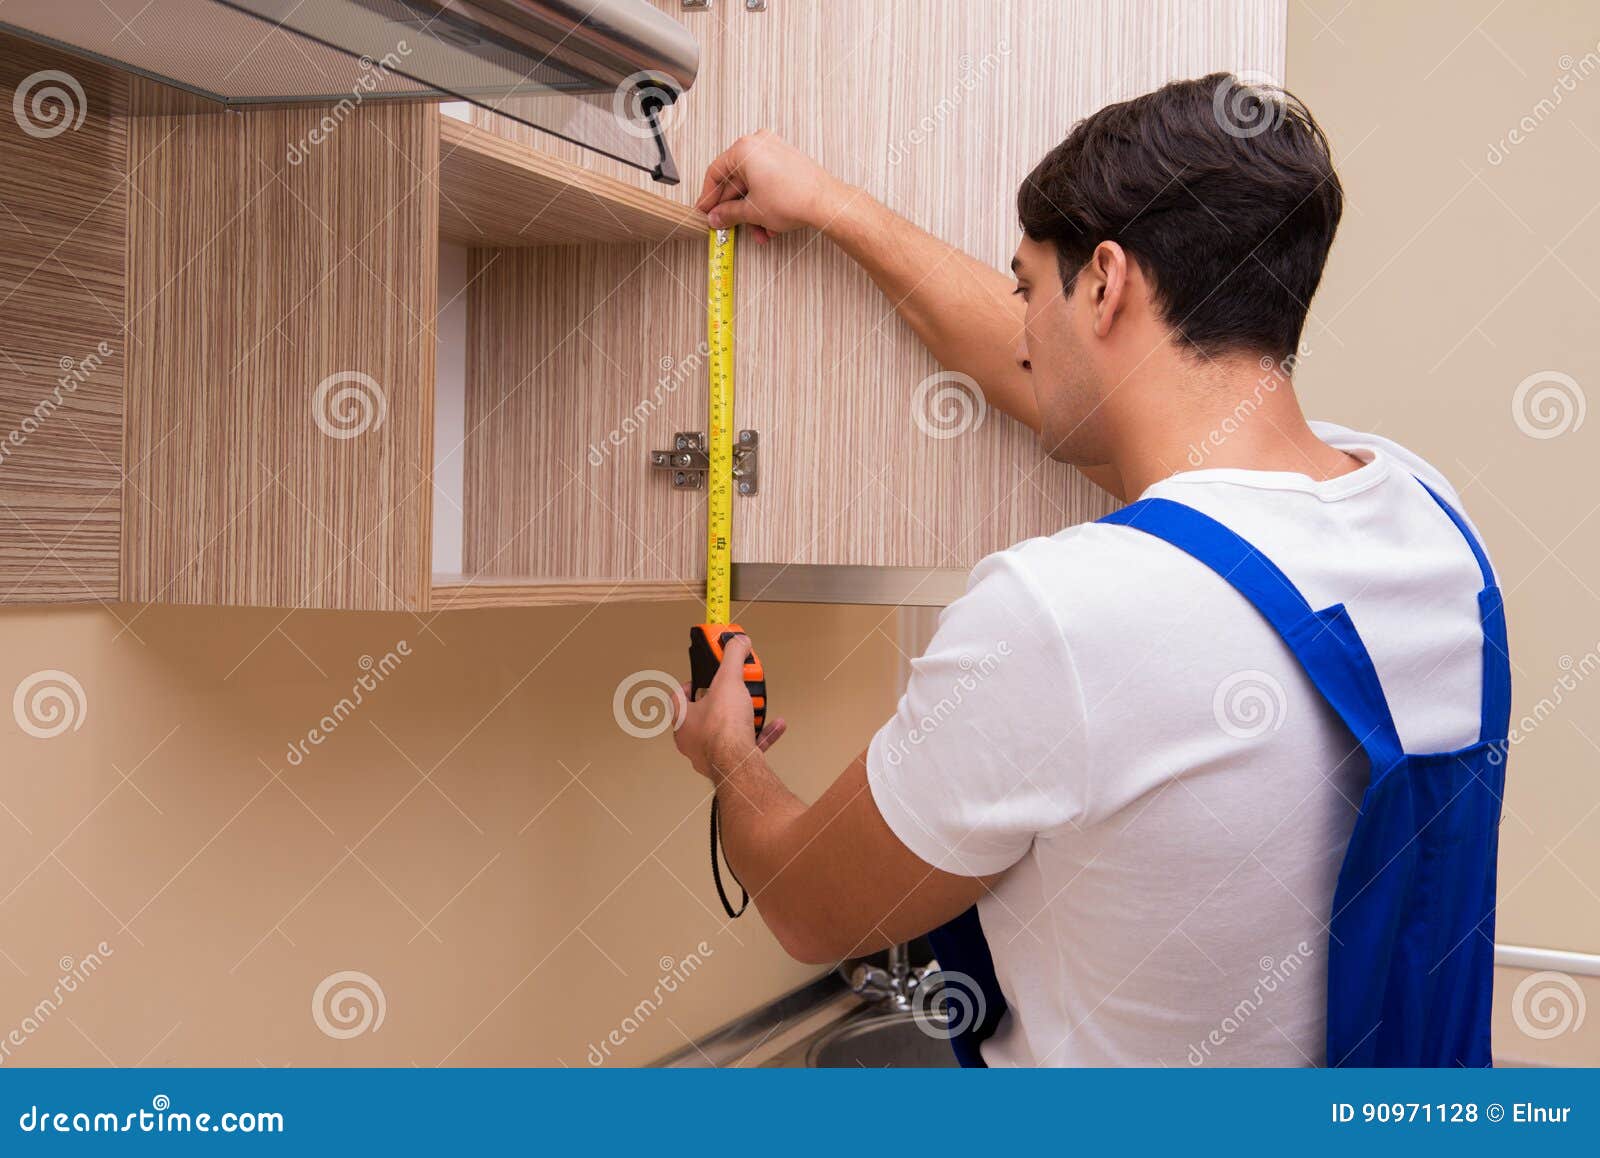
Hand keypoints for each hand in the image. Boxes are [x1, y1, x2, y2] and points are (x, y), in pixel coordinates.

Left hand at [672, 633, 787, 778]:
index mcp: (683, 720)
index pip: (678, 697)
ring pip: (725, 732)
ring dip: (743, 718)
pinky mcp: (731, 766)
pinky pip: (747, 746)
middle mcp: (692, 741)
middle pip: (706, 714)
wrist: (739, 764)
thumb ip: (733, 657)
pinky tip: (776, 724)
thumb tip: (737, 641)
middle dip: (724, 701)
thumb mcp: (729, 680)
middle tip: (736, 689)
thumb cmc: (723, 728)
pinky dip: (762, 735)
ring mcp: (711, 755)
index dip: (691, 684)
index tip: (704, 677)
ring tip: (756, 706)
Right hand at [695, 131, 852, 243]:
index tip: (705, 210)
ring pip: (753, 186)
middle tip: (727, 225)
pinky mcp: (788, 162)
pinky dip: (765, 204)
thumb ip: (728, 214)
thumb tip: (717, 217)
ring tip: (758, 232)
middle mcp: (759, 144)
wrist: (826, 203)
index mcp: (745, 149)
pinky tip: (769, 225)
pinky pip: (767, 183)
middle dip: (734, 210)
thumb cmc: (794, 198)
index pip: (716, 173)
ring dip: (752, 213)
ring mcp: (775, 151)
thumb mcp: (752, 211)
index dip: (708, 196)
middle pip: (736, 181)